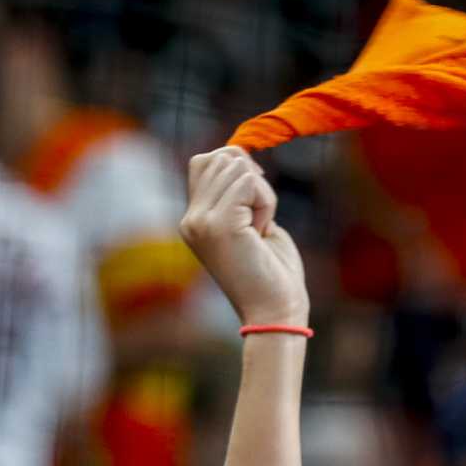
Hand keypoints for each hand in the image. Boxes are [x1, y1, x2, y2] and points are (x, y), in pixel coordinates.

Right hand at [180, 147, 307, 326]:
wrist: (275, 311)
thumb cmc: (272, 271)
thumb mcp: (250, 222)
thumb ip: (238, 192)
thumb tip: (239, 154)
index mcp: (193, 220)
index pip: (205, 161)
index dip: (237, 167)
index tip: (256, 200)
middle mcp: (190, 219)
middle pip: (221, 157)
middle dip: (253, 181)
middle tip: (258, 222)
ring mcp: (200, 221)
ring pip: (237, 166)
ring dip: (262, 195)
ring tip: (259, 230)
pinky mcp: (218, 223)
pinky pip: (250, 182)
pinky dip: (267, 203)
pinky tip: (262, 232)